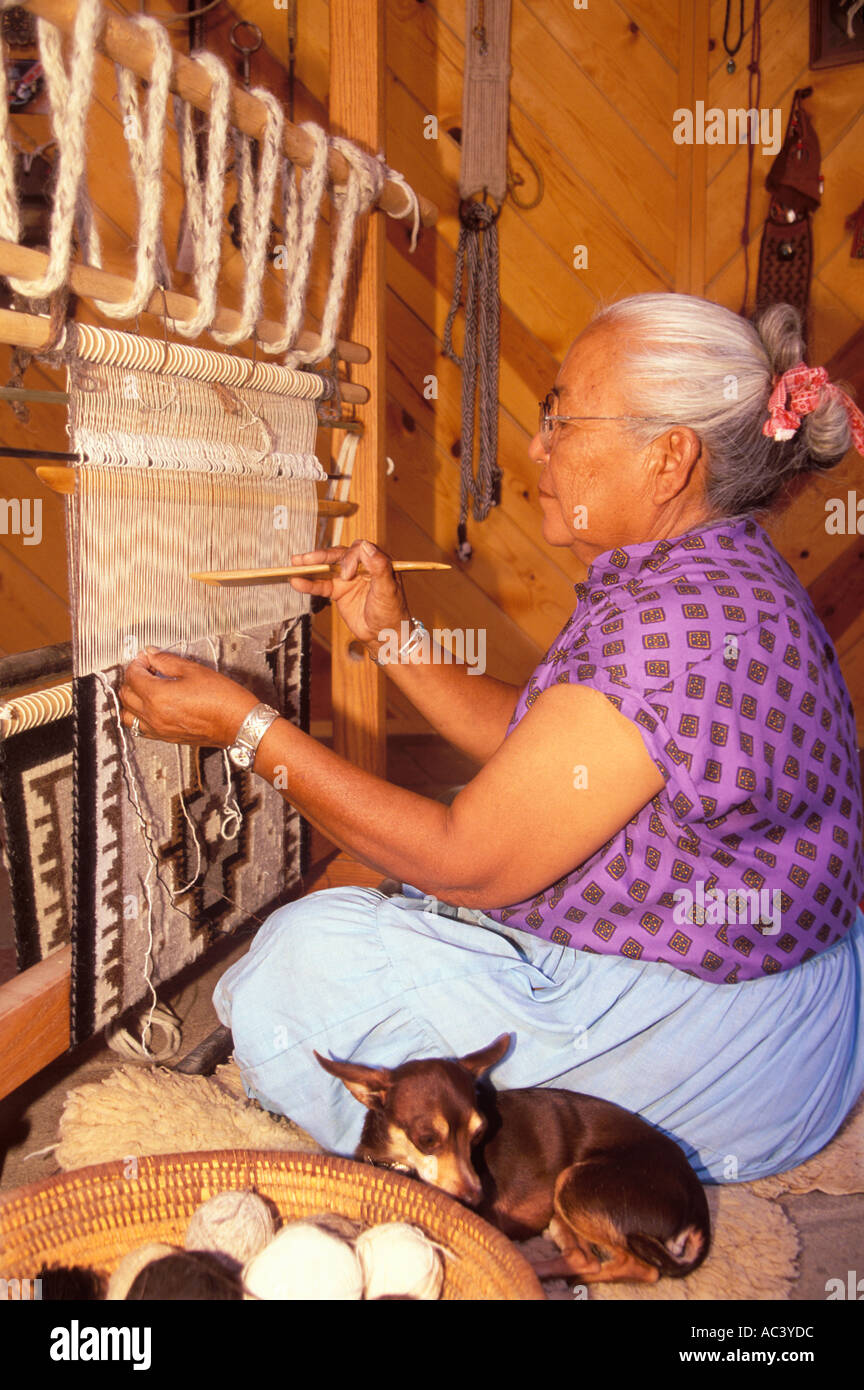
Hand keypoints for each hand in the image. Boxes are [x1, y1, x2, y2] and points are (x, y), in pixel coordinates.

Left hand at [118, 649, 258, 747]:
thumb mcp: (195, 671)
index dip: (137, 663)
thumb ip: (167, 661)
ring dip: (131, 699)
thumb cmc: (222, 699)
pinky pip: (139, 728)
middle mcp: (153, 715)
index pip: (133, 676)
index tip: (146, 658)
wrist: (239, 724)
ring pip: (127, 715)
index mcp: (158, 696)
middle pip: (125, 695)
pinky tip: (151, 706)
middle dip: (132, 678)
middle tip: (146, 669)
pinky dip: (138, 716)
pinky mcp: (165, 738)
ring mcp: (158, 729)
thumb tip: (152, 653)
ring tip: (144, 689)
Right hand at [287, 539, 411, 651]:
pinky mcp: (339, 591)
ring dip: (311, 566)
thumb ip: (379, 567)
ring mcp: (348, 578)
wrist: (384, 636)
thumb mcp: (388, 589)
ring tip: (295, 563)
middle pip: (339, 555)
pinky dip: (309, 584)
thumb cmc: (392, 613)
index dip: (349, 559)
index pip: (358, 550)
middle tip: (307, 559)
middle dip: (322, 556)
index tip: (346, 575)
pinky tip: (297, 582)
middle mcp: (361, 567)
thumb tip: (367, 546)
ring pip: (327, 568)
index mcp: (377, 562)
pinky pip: (321, 585)